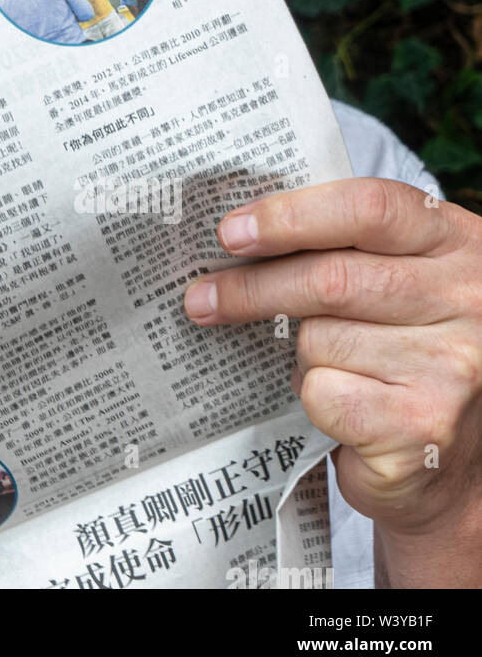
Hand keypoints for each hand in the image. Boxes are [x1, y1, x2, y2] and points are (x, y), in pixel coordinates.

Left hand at [184, 179, 481, 561]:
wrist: (458, 449)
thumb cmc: (410, 344)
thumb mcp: (400, 275)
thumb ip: (345, 247)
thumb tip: (237, 235)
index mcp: (457, 242)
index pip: (370, 208)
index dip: (290, 216)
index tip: (231, 232)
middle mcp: (467, 299)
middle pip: (331, 278)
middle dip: (253, 287)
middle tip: (201, 296)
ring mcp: (452, 365)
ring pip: (321, 338)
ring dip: (299, 353)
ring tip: (328, 364)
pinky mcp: (424, 426)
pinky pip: (325, 393)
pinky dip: (313, 397)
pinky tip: (346, 406)